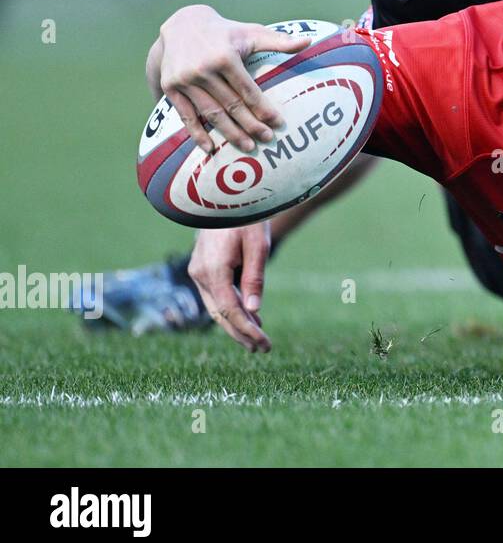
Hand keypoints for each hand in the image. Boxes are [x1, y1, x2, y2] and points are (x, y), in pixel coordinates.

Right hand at [156, 5, 310, 153]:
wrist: (181, 25)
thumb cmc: (225, 32)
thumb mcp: (251, 32)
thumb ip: (279, 40)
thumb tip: (309, 41)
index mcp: (224, 57)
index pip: (247, 90)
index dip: (263, 109)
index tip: (278, 124)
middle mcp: (203, 69)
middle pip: (231, 105)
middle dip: (250, 125)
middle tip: (267, 140)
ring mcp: (184, 80)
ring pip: (211, 113)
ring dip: (229, 133)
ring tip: (247, 147)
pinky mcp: (170, 87)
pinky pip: (186, 115)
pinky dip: (197, 133)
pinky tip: (210, 148)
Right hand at [188, 221, 272, 351]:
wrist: (225, 194)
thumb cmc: (246, 216)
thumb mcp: (258, 245)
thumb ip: (255, 278)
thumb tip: (254, 311)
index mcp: (213, 269)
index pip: (229, 310)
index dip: (246, 330)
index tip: (264, 343)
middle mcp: (199, 274)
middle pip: (220, 314)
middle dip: (241, 333)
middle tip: (263, 348)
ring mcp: (197, 272)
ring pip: (215, 307)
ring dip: (236, 323)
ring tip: (257, 338)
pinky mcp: (201, 268)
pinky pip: (215, 296)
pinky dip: (230, 308)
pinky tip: (248, 315)